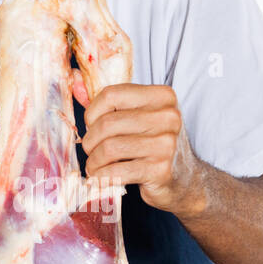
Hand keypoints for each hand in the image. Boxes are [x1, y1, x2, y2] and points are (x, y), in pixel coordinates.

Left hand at [79, 83, 200, 213]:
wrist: (186, 180)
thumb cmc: (154, 146)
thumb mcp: (141, 118)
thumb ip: (112, 104)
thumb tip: (75, 83)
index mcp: (162, 97)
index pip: (112, 94)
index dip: (92, 112)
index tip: (91, 126)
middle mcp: (168, 117)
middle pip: (108, 123)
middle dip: (90, 141)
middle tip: (90, 151)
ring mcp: (167, 144)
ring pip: (109, 148)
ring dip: (94, 161)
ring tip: (94, 167)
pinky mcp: (161, 170)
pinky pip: (117, 171)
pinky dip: (101, 176)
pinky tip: (100, 178)